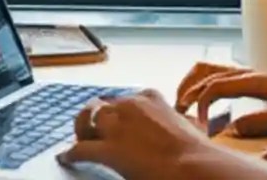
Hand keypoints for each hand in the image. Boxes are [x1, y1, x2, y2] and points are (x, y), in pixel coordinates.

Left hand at [57, 89, 213, 178]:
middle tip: (94, 127)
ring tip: (79, 138)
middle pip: (103, 106)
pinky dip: (71, 154)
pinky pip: (80, 149)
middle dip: (98, 117)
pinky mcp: (107, 150)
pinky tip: (66, 159)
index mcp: (151, 99)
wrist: (194, 167)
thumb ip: (179, 126)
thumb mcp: (190, 130)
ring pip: (87, 121)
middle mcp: (130, 106)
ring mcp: (116, 126)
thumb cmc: (199, 154)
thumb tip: (185, 133)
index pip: (130, 99)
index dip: (123, 111)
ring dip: (82, 130)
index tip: (123, 119)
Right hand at [175, 61, 266, 135]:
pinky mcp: (263, 83)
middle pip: (207, 72)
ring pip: (215, 70)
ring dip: (196, 83)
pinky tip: (214, 100)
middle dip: (187, 89)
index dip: (200, 104)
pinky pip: (228, 77)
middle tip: (177, 109)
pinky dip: (211, 84)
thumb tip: (233, 127)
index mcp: (258, 80)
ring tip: (186, 101)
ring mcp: (258, 76)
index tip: (200, 125)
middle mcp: (254, 74)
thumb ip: (261, 122)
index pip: (216, 86)